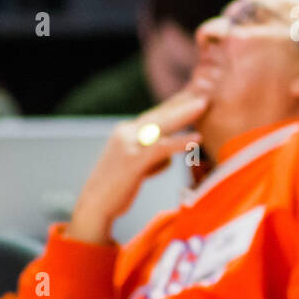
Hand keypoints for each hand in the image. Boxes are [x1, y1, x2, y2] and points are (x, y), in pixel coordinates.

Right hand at [67, 73, 214, 244]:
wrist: (94, 207)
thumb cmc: (115, 190)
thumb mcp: (134, 167)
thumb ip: (150, 158)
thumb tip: (168, 158)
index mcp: (125, 132)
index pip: (155, 114)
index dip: (175, 104)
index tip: (194, 95)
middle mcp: (125, 133)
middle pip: (160, 114)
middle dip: (182, 102)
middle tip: (204, 91)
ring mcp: (128, 145)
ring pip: (162, 125)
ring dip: (184, 114)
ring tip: (203, 105)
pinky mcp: (133, 160)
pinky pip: (161, 147)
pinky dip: (180, 142)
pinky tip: (197, 138)